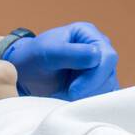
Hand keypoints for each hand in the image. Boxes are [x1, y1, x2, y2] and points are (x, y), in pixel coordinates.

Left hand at [4, 22, 118, 99]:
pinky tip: (74, 100)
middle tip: (69, 95)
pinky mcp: (96, 83)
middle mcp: (98, 48)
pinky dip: (91, 100)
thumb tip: (97, 55)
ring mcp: (99, 66)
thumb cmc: (34, 58)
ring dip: (89, 94)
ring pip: (108, 86)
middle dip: (90, 87)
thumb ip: (72, 53)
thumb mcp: (48, 52)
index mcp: (88, 34)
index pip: (107, 56)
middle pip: (109, 72)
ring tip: (67, 94)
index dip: (94, 75)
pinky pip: (103, 95)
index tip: (73, 90)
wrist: (25, 74)